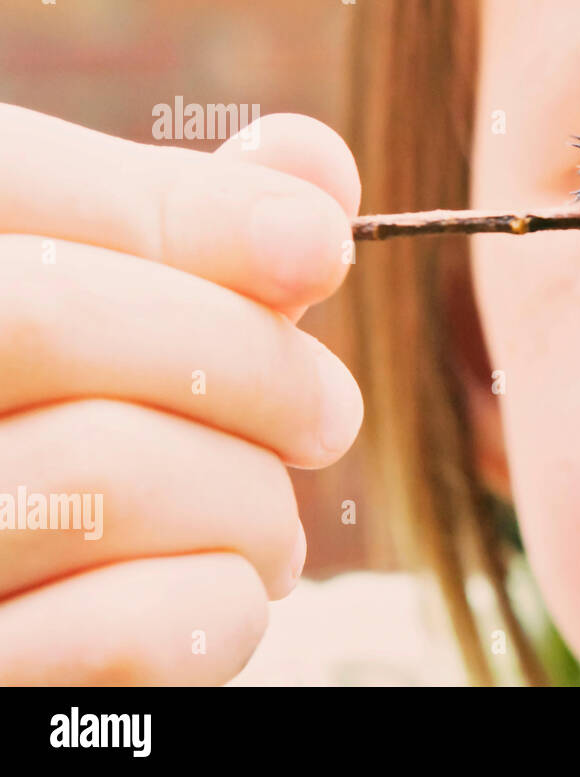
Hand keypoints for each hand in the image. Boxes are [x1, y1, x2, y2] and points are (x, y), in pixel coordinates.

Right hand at [0, 105, 363, 683]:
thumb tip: (314, 168)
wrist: (31, 588)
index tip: (320, 246)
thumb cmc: (61, 423)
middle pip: (53, 319)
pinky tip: (223, 593)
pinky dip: (221, 608)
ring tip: (270, 525)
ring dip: (252, 502)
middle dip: (247, 360)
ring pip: (107, 476)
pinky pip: (126, 633)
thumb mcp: (103, 302)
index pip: (14, 179)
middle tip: (327, 414)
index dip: (195, 211)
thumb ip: (184, 232)